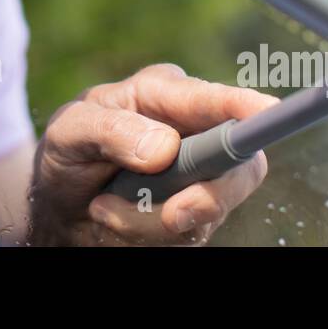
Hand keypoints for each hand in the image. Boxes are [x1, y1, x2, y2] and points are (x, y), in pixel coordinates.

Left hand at [27, 63, 277, 245]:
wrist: (59, 205)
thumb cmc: (66, 153)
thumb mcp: (70, 132)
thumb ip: (111, 131)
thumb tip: (166, 147)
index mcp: (164, 94)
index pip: (213, 99)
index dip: (245, 105)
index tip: (268, 113)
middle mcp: (193, 128)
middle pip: (237, 162)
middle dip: (205, 195)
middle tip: (172, 214)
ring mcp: (199, 172)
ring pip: (209, 207)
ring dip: (151, 220)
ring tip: (104, 207)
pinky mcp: (197, 210)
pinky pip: (191, 232)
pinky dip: (148, 234)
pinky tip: (117, 219)